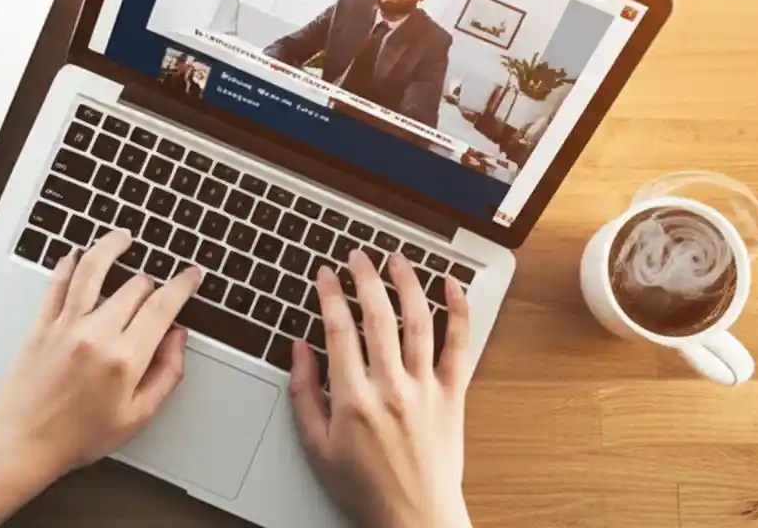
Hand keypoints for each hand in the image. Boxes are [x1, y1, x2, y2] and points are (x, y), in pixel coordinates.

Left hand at [0, 229, 200, 477]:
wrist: (23, 443)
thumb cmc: (78, 437)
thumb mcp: (137, 417)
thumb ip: (166, 374)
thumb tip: (178, 338)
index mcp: (125, 359)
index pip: (162, 307)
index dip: (182, 285)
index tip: (191, 275)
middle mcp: (96, 335)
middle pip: (133, 288)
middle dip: (150, 283)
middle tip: (155, 289)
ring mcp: (66, 326)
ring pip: (93, 270)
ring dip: (111, 247)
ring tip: (123, 238)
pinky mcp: (41, 325)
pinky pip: (57, 284)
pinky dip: (68, 264)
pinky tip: (75, 255)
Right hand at [289, 251, 472, 527]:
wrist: (415, 519)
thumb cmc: (363, 489)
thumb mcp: (315, 446)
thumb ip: (303, 393)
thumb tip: (297, 348)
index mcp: (353, 399)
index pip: (338, 329)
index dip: (329, 294)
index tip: (324, 274)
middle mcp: (391, 387)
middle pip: (378, 316)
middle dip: (364, 278)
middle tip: (356, 256)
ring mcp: (426, 389)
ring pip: (418, 321)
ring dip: (407, 283)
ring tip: (397, 259)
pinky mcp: (452, 396)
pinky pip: (460, 346)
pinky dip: (458, 313)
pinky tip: (452, 287)